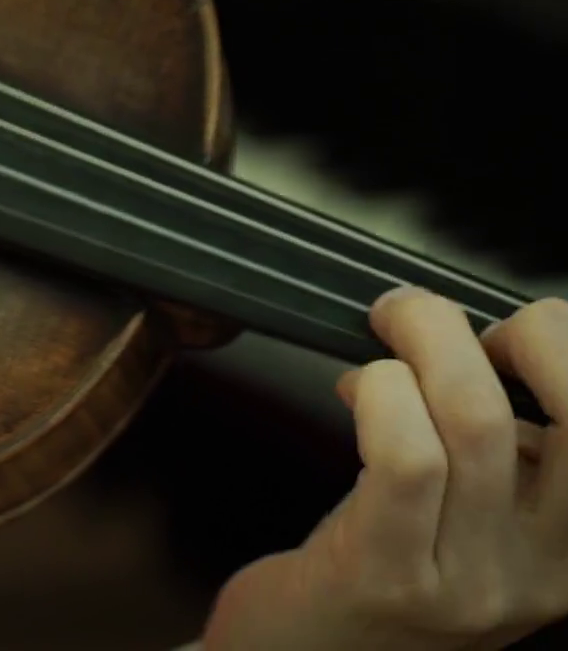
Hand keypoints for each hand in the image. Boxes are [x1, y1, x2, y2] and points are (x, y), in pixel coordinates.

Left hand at [200, 287, 567, 650]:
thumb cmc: (383, 563)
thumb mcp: (479, 512)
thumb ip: (505, 444)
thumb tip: (489, 339)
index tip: (523, 332)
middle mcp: (543, 574)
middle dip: (530, 332)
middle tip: (449, 318)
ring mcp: (470, 583)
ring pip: (476, 422)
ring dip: (425, 342)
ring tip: (389, 329)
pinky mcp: (389, 578)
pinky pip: (407, 458)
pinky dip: (382, 392)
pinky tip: (358, 388)